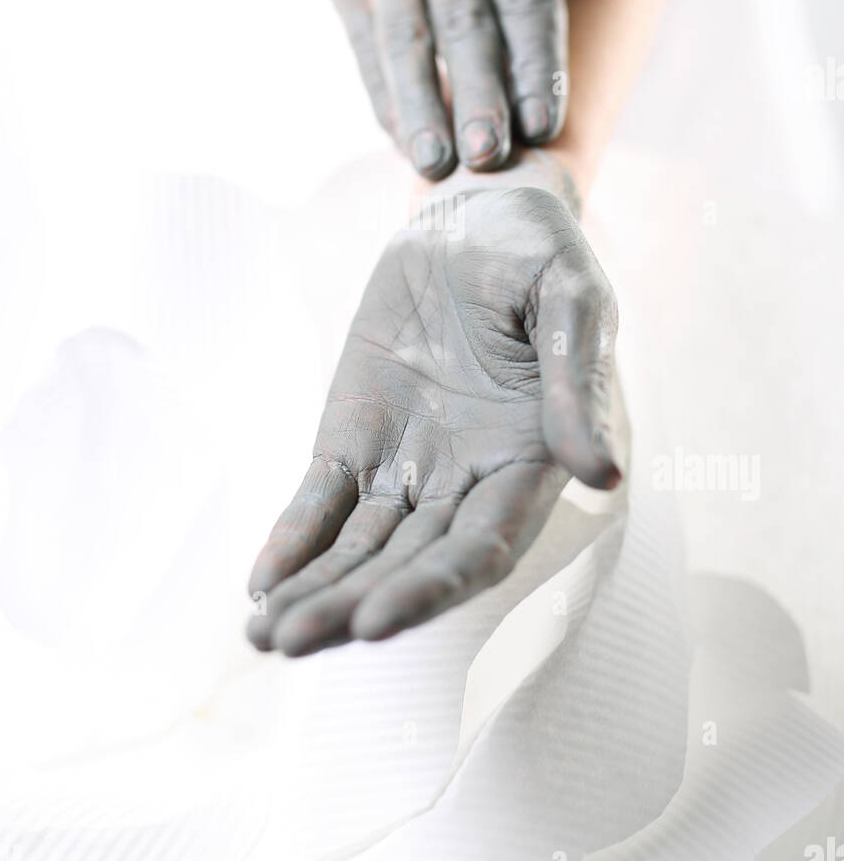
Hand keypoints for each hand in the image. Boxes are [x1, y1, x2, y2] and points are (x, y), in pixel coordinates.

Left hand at [247, 185, 620, 655]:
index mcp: (529, 461)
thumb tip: (600, 474)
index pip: (481, 546)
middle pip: (407, 562)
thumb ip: (577, 382)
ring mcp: (406, 464)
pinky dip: (292, 541)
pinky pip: (321, 501)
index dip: (431, 586)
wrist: (474, 219)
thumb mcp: (570, 300)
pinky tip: (260, 584)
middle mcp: (466, 480)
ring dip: (314, 591)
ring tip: (264, 637)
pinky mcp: (354, 437)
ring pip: (358, 547)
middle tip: (291, 641)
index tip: (376, 621)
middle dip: (350, 604)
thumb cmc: (538, 255)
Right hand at [286, 0, 676, 178]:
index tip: (544, 124)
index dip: (535, 58)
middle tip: (491, 157)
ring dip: (421, 105)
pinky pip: (365, 42)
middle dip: (477, 92)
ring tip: (436, 166)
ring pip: (406, 36)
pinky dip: (384, 95)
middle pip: (464, 19)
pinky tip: (402, 142)